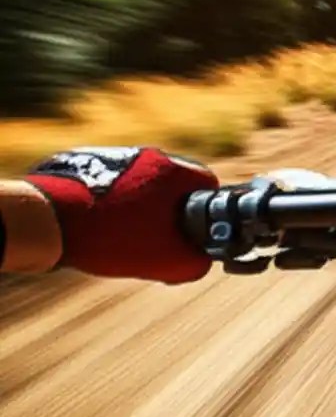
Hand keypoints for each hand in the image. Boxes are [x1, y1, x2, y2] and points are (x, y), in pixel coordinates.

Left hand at [25, 147, 218, 283]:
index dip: (204, 212)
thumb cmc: (111, 236)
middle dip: (167, 211)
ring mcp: (115, 154)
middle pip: (173, 184)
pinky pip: (112, 183)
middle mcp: (148, 153)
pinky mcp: (86, 161)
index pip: (209, 184)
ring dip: (137, 207)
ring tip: (121, 236)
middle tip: (155, 239)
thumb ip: (195, 262)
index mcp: (174, 169)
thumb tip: (202, 261)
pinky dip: (110, 203)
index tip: (188, 232)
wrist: (46, 220)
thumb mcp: (166, 260)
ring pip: (142, 183)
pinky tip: (98, 227)